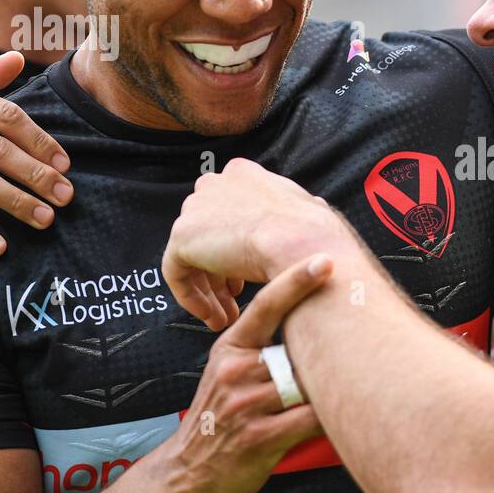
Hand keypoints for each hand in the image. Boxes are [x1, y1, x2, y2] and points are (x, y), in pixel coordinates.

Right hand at [154, 257, 332, 492]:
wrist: (186, 473)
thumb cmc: (221, 418)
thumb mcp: (227, 371)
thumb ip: (261, 347)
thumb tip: (315, 321)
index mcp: (230, 347)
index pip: (266, 306)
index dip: (296, 281)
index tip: (324, 261)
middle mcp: (235, 371)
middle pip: (300, 350)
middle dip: (330, 353)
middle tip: (365, 339)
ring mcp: (245, 404)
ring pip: (309, 384)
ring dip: (332, 390)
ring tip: (354, 389)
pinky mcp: (258, 437)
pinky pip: (310, 419)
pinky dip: (330, 419)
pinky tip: (342, 419)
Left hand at [164, 158, 354, 330]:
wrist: (302, 244)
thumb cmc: (315, 233)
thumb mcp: (311, 209)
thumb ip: (300, 209)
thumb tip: (315, 208)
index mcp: (243, 174)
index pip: (231, 212)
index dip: (238, 245)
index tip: (248, 273)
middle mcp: (215, 185)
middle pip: (209, 233)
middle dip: (221, 269)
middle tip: (235, 299)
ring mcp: (195, 209)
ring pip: (193, 254)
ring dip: (209, 289)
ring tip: (227, 317)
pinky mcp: (182, 237)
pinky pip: (178, 273)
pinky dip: (193, 298)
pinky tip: (212, 317)